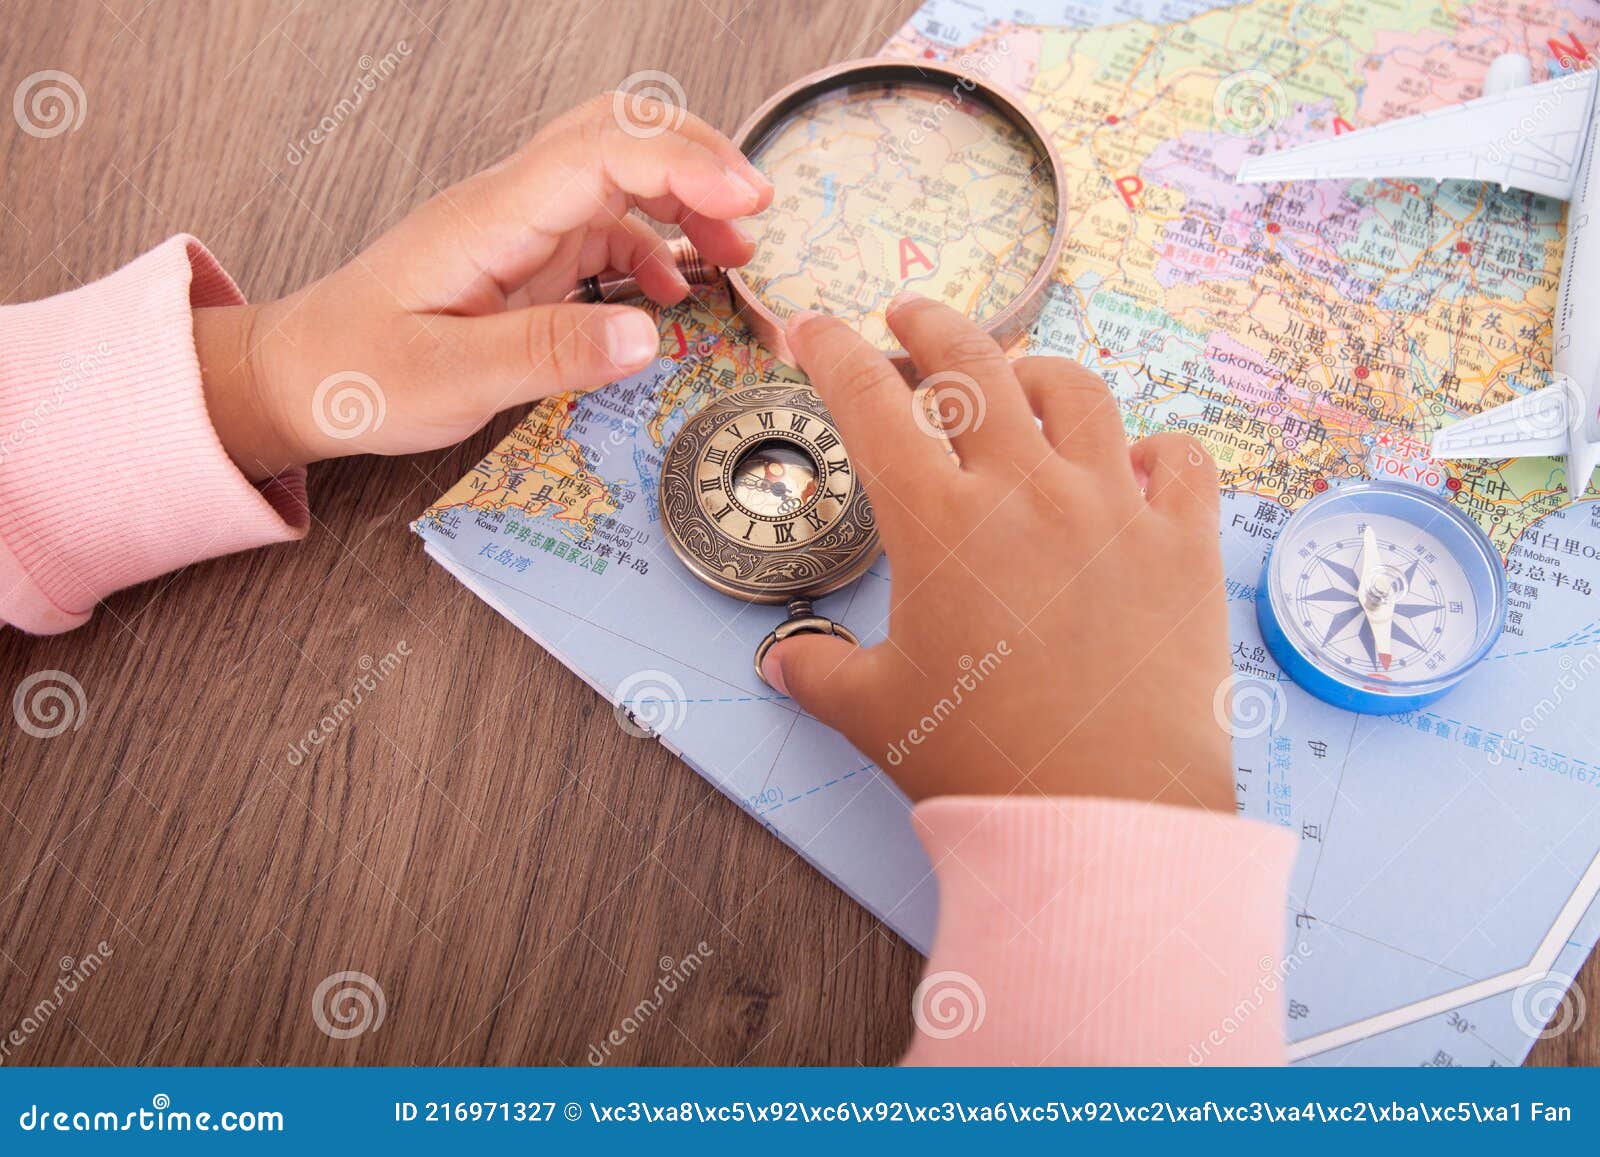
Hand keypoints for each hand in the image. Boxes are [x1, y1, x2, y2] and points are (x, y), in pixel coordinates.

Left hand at [194, 95, 771, 479]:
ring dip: (684, 200)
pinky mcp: (524, 256)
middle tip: (757, 211)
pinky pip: (603, 226)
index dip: (683, 162)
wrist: (299, 376)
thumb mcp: (450, 380)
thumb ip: (549, 354)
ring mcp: (518, 226)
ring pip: (618, 174)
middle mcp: (510, 205)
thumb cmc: (357, 373)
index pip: (601, 150)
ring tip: (735, 254)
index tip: (748, 201)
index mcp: (490, 217)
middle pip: (617, 134)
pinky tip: (673, 289)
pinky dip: (654, 245)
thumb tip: (647, 334)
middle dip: (698, 159)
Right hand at [762, 296, 1233, 810]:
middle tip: (909, 318)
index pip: (869, 402)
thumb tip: (783, 663)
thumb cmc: (979, 760)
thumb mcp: (874, 713)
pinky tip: (1135, 462)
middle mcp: (1026, 490)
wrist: (1101, 815)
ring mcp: (1113, 508)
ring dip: (1035, 372)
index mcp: (939, 521)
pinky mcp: (1183, 544)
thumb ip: (818, 674)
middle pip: (974, 365)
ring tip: (1018, 381)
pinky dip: (1154, 449)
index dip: (832, 352)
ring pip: (1077, 392)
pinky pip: (1180, 460)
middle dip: (931, 325)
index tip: (812, 330)